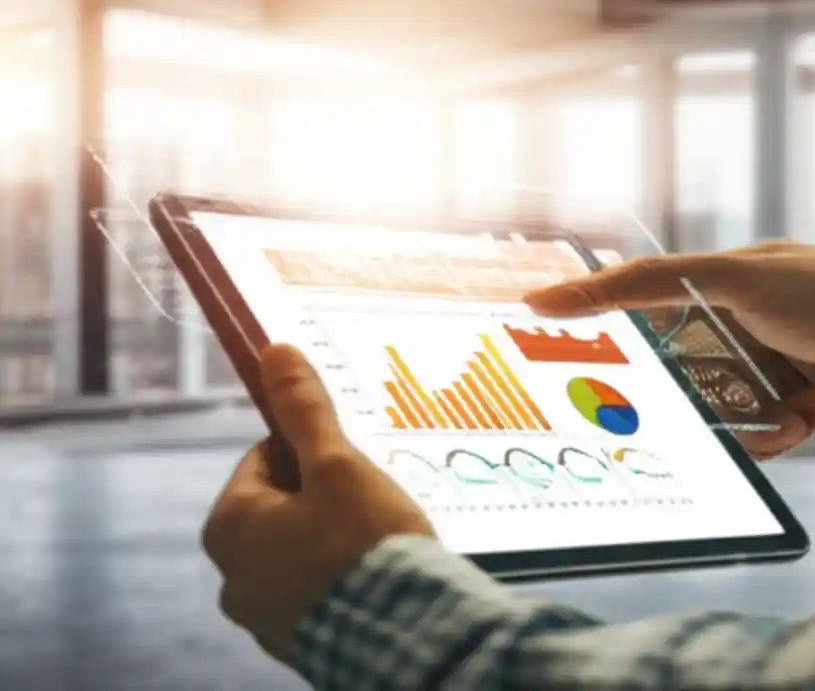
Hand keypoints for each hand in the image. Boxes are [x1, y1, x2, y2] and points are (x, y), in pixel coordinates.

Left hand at [202, 344, 432, 665]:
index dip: (310, 451)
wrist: (403, 635)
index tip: (349, 459)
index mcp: (229, 526)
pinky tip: (376, 577)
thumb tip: (273, 351)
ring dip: (331, 543)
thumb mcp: (338, 465)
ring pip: (298, 555)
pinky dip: (341, 582)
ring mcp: (263, 618)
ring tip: (379, 542)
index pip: (263, 460)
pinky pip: (318, 596)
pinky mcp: (298, 645)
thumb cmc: (363, 543)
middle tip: (370, 499)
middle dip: (322, 500)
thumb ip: (305, 410)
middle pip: (280, 511)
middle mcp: (232, 577)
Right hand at [525, 241, 814, 458]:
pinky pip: (769, 437)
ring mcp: (775, 371)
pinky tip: (783, 429)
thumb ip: (645, 282)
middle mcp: (742, 332)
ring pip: (726, 416)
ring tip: (755, 419)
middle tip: (663, 424)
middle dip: (680, 404)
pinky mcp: (807, 407)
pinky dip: (772, 440)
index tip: (577, 369)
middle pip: (687, 379)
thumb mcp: (729, 275)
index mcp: (719, 293)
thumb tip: (547, 295)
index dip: (617, 342)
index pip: (650, 315)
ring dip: (733, 427)